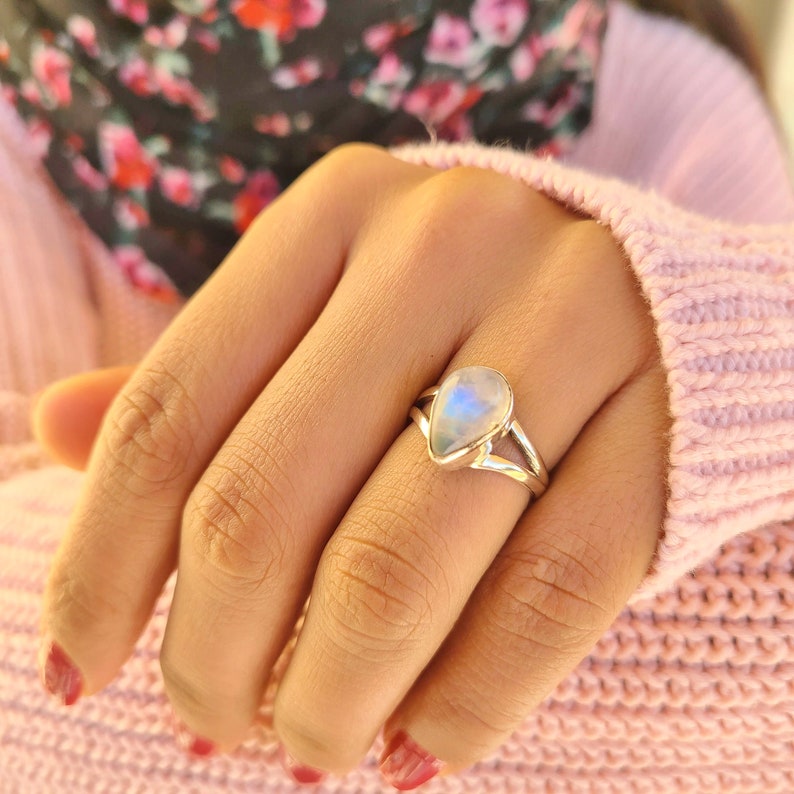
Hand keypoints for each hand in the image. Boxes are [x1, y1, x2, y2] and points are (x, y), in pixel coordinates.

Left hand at [36, 144, 668, 787]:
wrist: (658, 294)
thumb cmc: (465, 310)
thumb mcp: (329, 304)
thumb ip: (210, 373)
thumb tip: (46, 430)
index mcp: (337, 213)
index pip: (169, 412)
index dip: (99, 563)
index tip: (73, 665)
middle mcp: (445, 248)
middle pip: (265, 503)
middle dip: (214, 655)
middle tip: (210, 724)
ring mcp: (567, 325)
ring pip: (396, 566)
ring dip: (329, 698)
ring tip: (309, 747)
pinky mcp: (663, 425)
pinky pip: (543, 600)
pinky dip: (465, 703)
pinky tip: (418, 747)